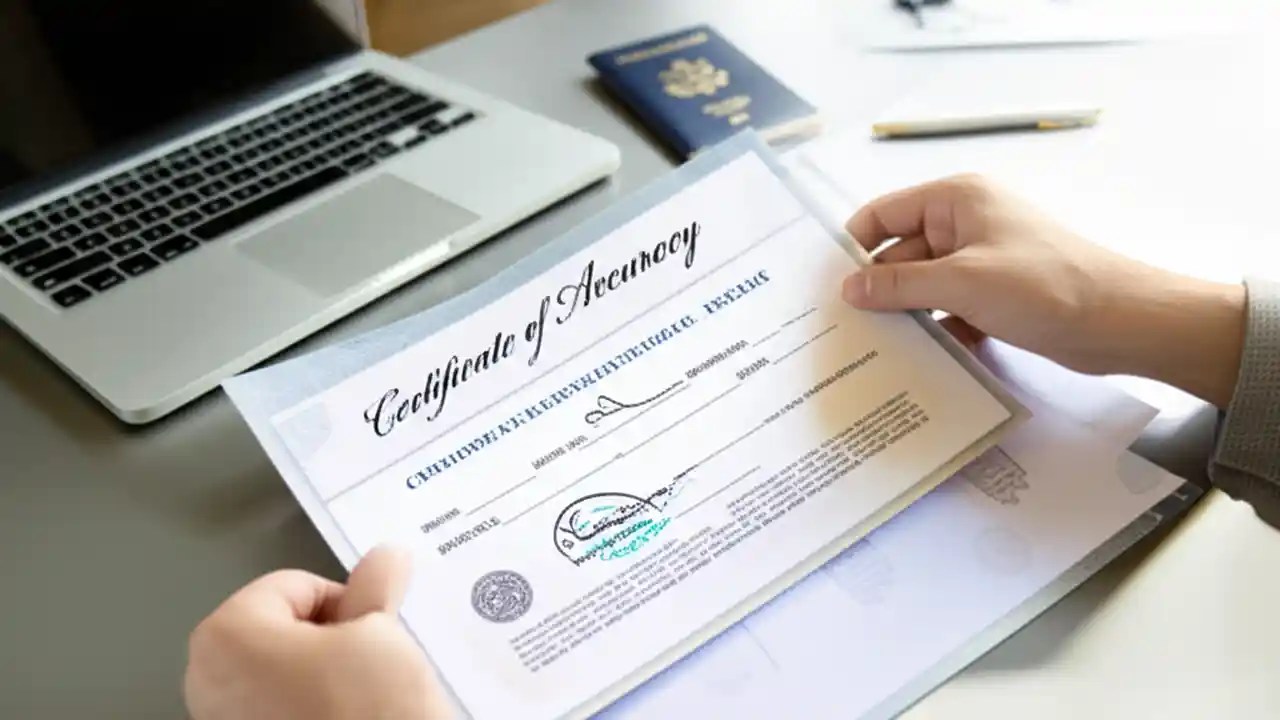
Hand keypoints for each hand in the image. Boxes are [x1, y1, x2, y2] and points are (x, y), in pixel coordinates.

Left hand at [184, 546, 453, 719]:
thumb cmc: (368, 713)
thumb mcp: (382, 633)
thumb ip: (375, 587)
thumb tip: (385, 559)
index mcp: (226, 634)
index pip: (299, 586)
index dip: (344, 604)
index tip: (366, 635)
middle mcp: (203, 680)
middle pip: (282, 628)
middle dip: (328, 640)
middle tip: (364, 667)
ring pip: (282, 672)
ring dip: (322, 677)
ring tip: (354, 700)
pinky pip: (277, 710)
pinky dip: (309, 709)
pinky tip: (341, 718)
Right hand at [840, 175, 1245, 408]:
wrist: (1120, 322)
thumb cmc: (1044, 286)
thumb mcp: (961, 283)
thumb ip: (899, 285)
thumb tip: (849, 289)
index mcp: (956, 199)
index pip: (884, 214)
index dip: (854, 248)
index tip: (826, 287)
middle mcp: (966, 222)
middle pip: (901, 254)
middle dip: (879, 290)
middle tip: (844, 331)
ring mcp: (982, 259)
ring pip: (924, 286)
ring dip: (908, 315)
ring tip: (874, 350)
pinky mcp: (996, 293)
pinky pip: (950, 308)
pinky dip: (938, 329)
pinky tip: (920, 360)